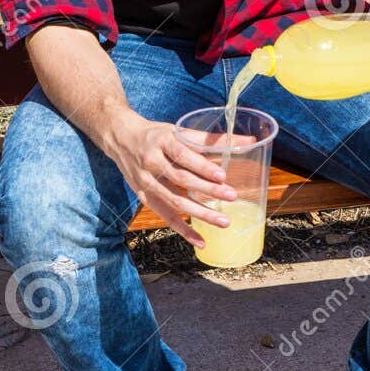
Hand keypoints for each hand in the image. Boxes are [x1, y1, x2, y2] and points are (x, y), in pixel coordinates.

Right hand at [106, 112, 237, 245]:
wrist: (120, 138)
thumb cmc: (155, 134)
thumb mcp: (177, 130)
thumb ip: (210, 139)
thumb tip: (249, 140)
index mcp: (161, 141)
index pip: (183, 154)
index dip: (202, 166)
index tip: (222, 175)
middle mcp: (151, 162)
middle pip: (181, 179)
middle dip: (207, 190)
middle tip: (231, 196)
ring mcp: (146, 182)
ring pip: (174, 201)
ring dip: (200, 212)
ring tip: (223, 221)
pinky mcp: (144, 196)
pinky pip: (165, 216)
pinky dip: (183, 230)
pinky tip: (200, 240)